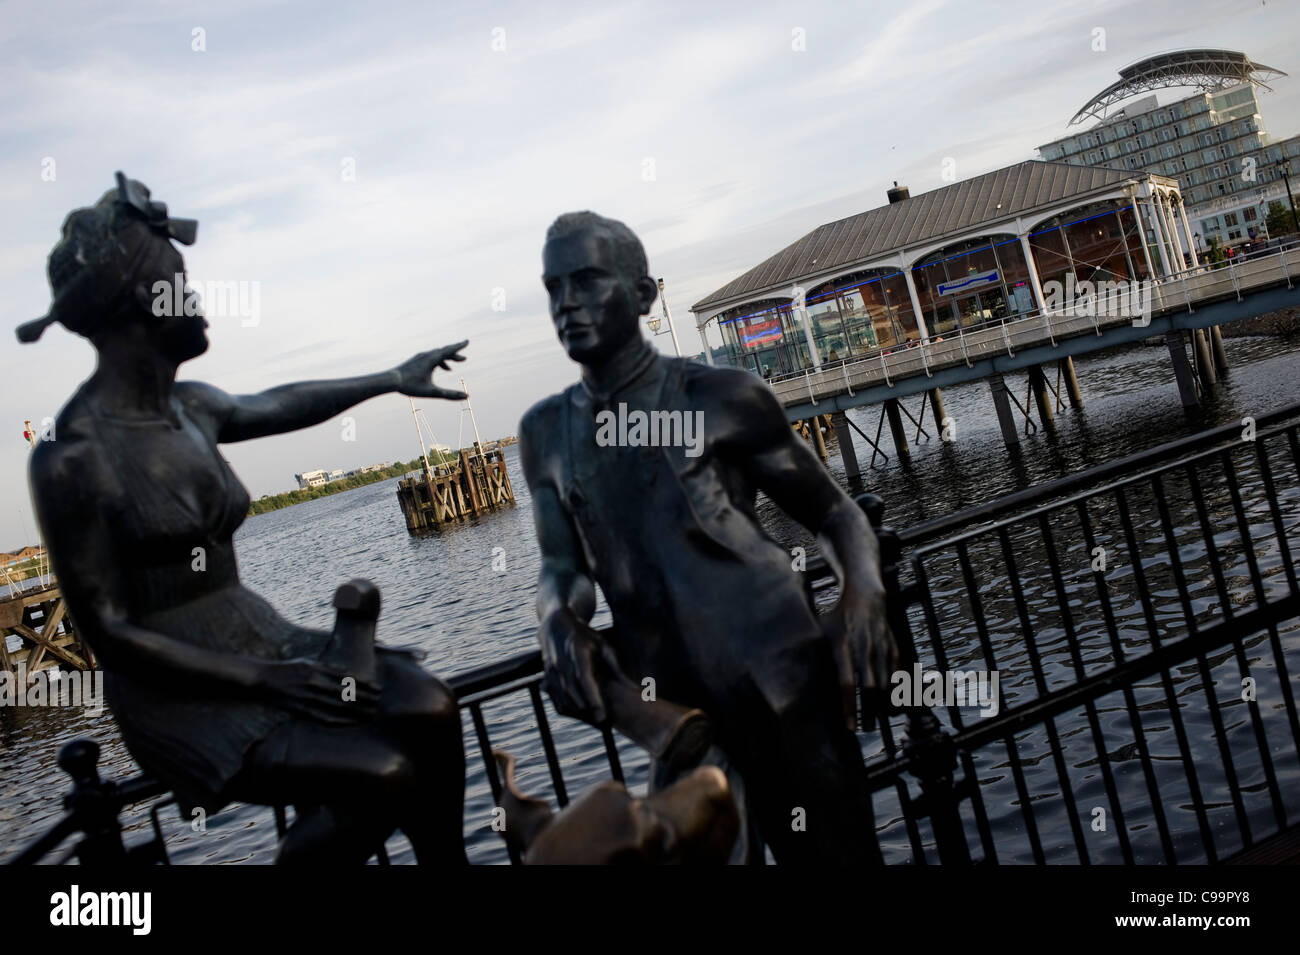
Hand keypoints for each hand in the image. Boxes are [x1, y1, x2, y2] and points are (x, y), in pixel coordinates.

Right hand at [257, 658, 380, 725]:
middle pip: (346, 694)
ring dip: (355, 712)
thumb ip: (328, 667)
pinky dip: (338, 721)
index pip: (347, 678)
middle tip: (379, 704)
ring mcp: (307, 698)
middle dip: (365, 699)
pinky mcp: (300, 710)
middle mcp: (314, 683)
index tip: (378, 689)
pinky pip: (322, 718)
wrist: (262, 679)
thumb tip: (349, 673)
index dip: (365, 685)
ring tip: (370, 715)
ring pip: (337, 707)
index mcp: (318, 669)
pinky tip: (350, 723)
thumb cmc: (288, 669)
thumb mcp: (308, 662)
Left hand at [392, 341, 468, 399]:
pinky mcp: (414, 361)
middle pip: (443, 352)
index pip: (449, 351)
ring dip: (444, 360)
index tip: (467, 341)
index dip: (459, 347)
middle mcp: (426, 355)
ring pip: (435, 355)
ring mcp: (419, 357)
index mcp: (432, 360)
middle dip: (454, 355)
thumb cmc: (410, 386)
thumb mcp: (432, 392)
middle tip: (464, 359)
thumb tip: (466, 396)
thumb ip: (449, 394)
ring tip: (450, 369)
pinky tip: (434, 371)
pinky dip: (435, 362)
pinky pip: (429, 358)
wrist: (390, 380)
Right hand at [540, 609, 617, 725]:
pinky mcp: (546, 677)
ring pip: (562, 698)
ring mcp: (551, 670)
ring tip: (594, 721)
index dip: (593, 699)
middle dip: (587, 710)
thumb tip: (635, 689)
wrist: (555, 626)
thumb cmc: (584, 636)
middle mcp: (561, 662)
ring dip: (577, 713)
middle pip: (573, 693)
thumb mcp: (603, 647)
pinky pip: (554, 699)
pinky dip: (567, 709)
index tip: (602, 716)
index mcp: (577, 652)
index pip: (585, 679)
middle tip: (603, 723)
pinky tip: (579, 715)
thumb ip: (617, 669)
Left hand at [825, 587, 898, 729]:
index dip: (849, 706)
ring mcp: (880, 647)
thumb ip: (813, 652)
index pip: (846, 683)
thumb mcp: (820, 630)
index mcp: (842, 646)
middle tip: (865, 729)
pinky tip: (891, 706)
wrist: (865, 595)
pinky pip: (897, 674)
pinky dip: (896, 691)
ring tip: (876, 722)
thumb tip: (796, 676)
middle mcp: (864, 648)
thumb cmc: (837, 616)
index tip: (849, 726)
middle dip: (868, 712)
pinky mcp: (892, 647)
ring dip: (882, 705)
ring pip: (886, 683)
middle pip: (870, 687)